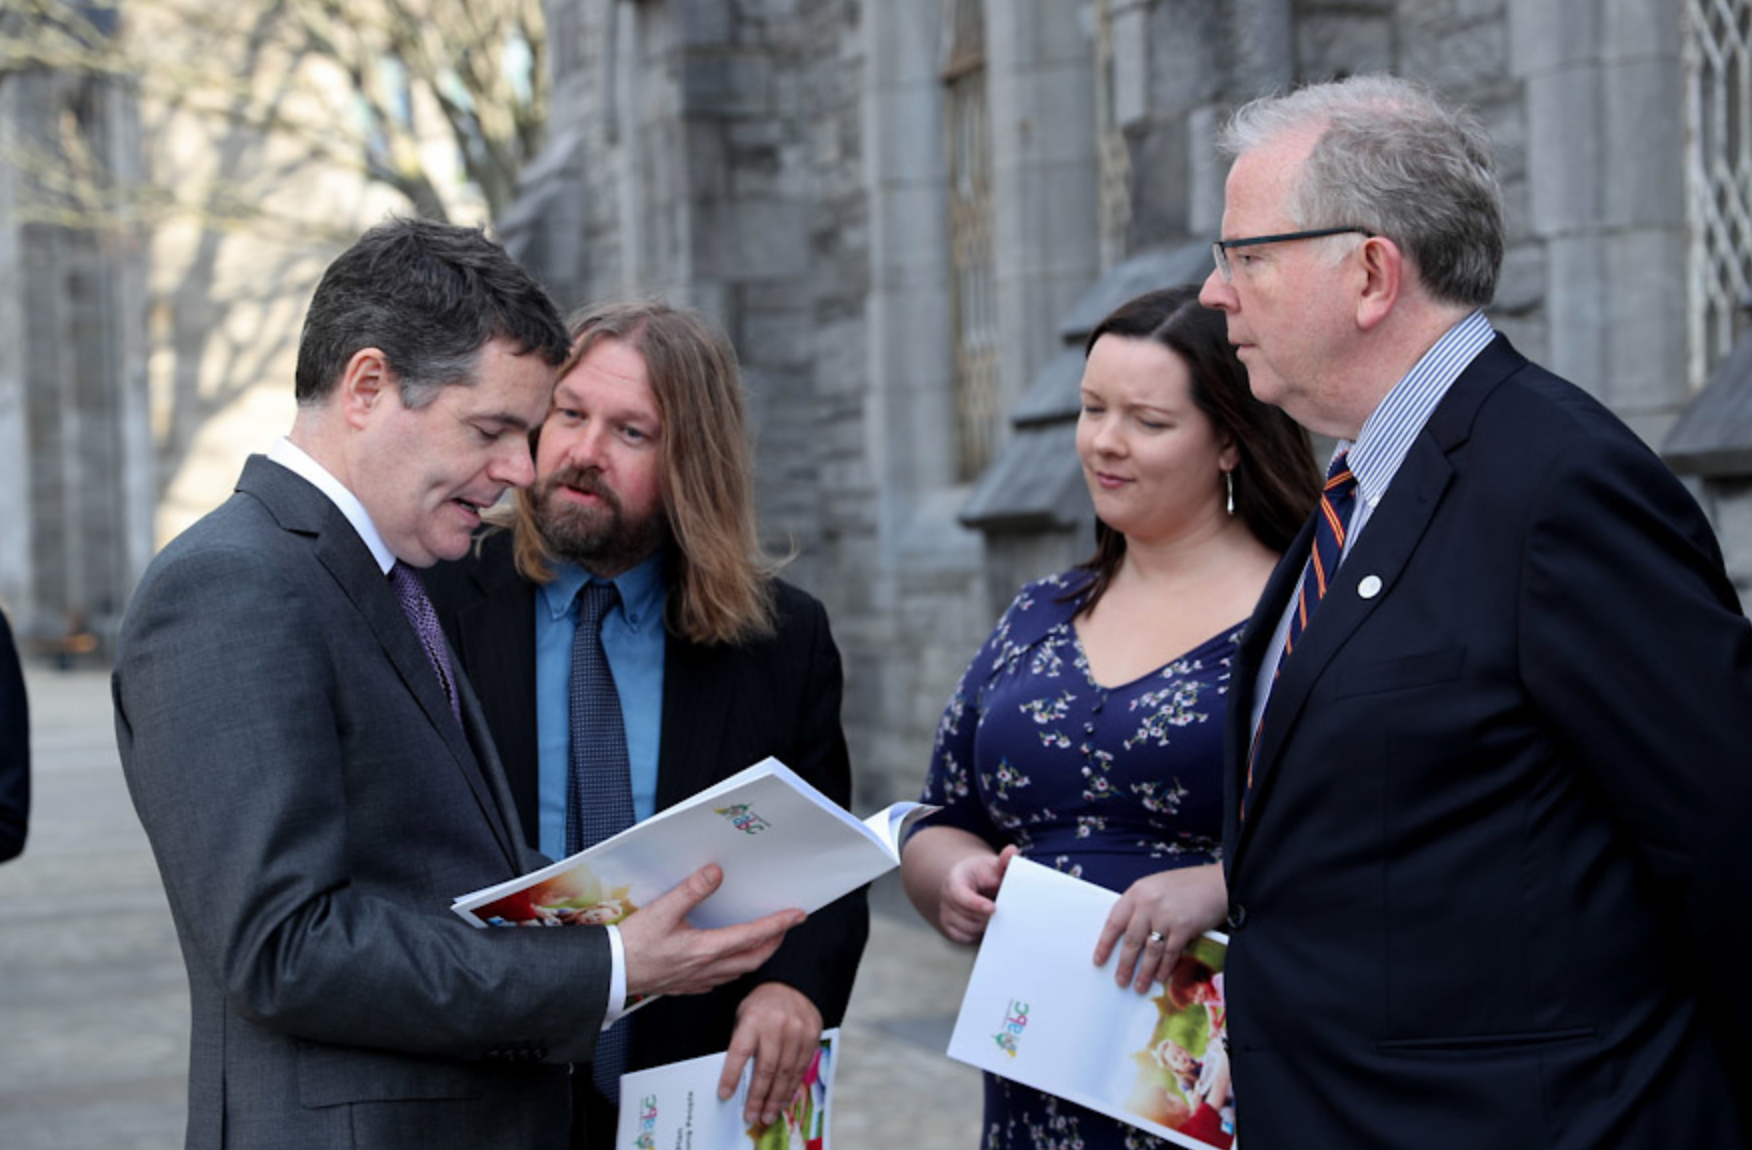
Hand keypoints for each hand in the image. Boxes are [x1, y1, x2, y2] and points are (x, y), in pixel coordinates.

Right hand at [620, 864, 804, 998]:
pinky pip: (720, 979)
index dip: (778, 924)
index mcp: (705, 949)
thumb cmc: (632, 945)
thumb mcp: (662, 910)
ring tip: (763, 940)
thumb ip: (691, 890)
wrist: (610, 974)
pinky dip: (733, 968)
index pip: (753, 936)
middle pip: (753, 958)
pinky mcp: (686, 985)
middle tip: (787, 926)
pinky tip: (728, 960)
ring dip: (756, 955)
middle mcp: (707, 968)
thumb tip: (716, 872)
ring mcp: (697, 980)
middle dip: (774, 942)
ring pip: (738, 971)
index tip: (797, 915)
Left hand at [717, 982, 823, 1125]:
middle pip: (766, 1068)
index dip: (731, 1075)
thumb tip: (735, 1079)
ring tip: (768, 1115)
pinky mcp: (812, 1037)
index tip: (724, 1094)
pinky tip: (784, 1100)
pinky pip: (801, 1068)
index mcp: (754, 1019)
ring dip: (776, 1098)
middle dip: (758, 1096)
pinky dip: (791, 1087)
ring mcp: (797, 1032)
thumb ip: (741, 1043)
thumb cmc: (762, 1005)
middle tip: (752, 1115)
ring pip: (786, 1072)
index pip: (740, 1051)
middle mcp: (777, 1026)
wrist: (794, 984)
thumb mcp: (744, 1015)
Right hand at [937, 843, 1018, 944]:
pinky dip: (977, 933)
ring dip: (984, 925)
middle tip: (1001, 910)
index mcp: (955, 880)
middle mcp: (946, 897)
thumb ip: (1004, 861)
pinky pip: (965, 938)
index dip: (976, 904)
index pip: (960, 894)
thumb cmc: (983, 874)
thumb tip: (1012, 851)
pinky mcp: (949, 928)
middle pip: (967, 915)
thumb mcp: (993, 865)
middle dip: (987, 916)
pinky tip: (984, 922)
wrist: (969, 882)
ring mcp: (946, 913)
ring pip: (968, 929)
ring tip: (993, 914)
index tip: (993, 909)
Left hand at [1092, 863, 1225, 992]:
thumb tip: (1128, 935)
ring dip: (1144, 972)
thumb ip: (1141, 906)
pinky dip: (1164, 968)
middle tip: (1120, 980)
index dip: (1105, 943)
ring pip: (1150, 951)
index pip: (1114, 921)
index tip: (1099, 959)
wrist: (1217, 883)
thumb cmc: (1188, 885)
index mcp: (1137, 892)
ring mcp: (1166, 916)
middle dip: (1125, 965)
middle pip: (1131, 940)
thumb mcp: (1156, 888)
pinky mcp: (1184, 927)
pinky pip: (1170, 953)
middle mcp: (1149, 904)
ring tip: (1139, 986)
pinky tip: (1160, 977)